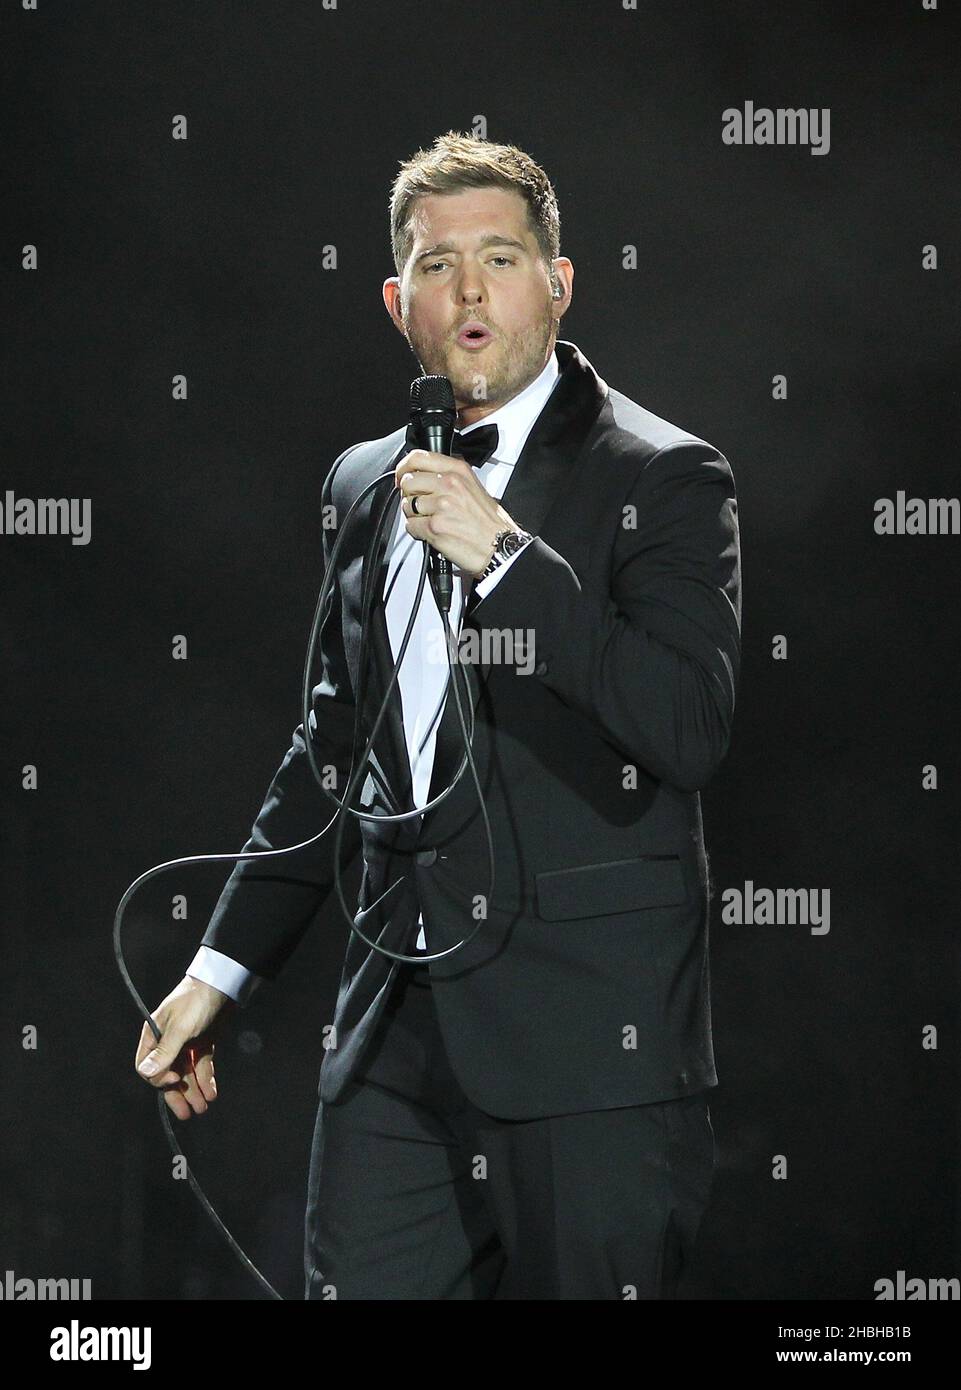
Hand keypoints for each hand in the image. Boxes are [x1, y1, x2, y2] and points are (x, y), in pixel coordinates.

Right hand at [134, 976, 233, 1120]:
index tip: (175, 1080)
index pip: (148, 1066)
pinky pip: (201, 1065)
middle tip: (188, 1114)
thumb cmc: (196, 1002)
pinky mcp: (203, 1043)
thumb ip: (165, 1052)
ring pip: (186, 1073)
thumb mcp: (180, 1028)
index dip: (159, 1078)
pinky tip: (212, 1093)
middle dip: (177, 1094)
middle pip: (168, 1074)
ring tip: (203, 1107)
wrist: (224, 984)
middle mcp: (168, 1041)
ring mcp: (186, 1043)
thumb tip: (146, 1074)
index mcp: (154, 1035)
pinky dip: (206, 1079)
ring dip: (193, 1091)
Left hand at [395, 449, 519, 578]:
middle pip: (408, 482)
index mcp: (458, 470)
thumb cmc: (489, 522)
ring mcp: (441, 505)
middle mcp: (449, 484)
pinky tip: (432, 532)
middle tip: (420, 504)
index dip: (404, 467)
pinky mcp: (434, 526)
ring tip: (431, 520)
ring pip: (407, 505)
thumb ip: (447, 477)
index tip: (402, 475)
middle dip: (409, 495)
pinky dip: (417, 531)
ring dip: (414, 515)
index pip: (418, 457)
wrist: (500, 546)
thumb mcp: (473, 486)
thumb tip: (421, 475)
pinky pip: (410, 526)